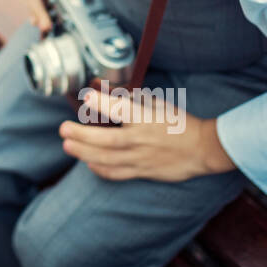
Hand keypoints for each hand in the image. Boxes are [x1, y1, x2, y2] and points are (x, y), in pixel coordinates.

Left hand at [58, 86, 235, 180]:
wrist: (203, 149)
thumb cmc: (181, 123)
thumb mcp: (159, 104)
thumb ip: (136, 100)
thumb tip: (111, 92)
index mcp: (146, 119)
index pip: (121, 109)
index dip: (101, 102)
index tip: (85, 96)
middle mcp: (141, 139)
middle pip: (107, 140)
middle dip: (82, 135)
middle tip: (64, 129)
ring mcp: (141, 158)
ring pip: (108, 159)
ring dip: (84, 152)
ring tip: (68, 146)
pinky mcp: (143, 171)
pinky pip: (118, 174)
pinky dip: (101, 170)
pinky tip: (88, 163)